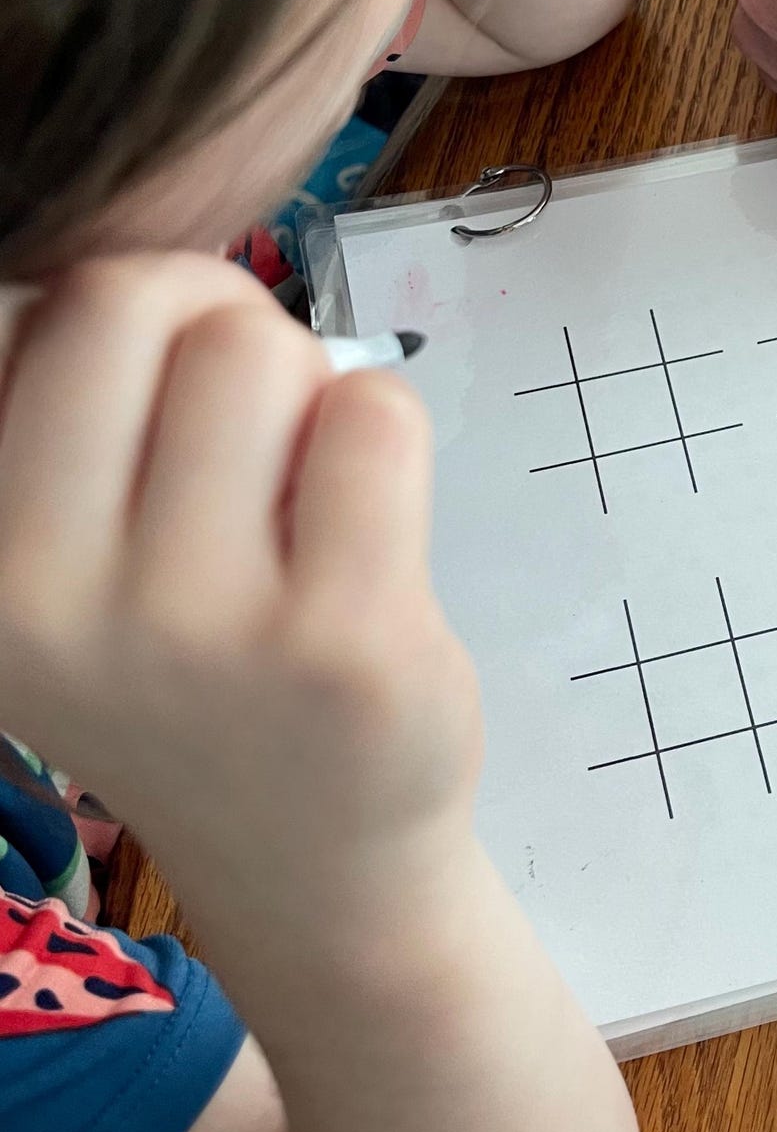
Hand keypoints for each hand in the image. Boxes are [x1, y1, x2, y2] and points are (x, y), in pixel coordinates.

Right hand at [0, 256, 479, 921]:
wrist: (312, 863)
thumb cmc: (198, 678)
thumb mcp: (67, 569)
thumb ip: (66, 421)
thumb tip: (127, 267)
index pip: (36, 308)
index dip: (135, 316)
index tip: (169, 394)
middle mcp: (43, 597)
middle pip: (136, 299)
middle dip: (220, 322)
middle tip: (259, 415)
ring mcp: (195, 629)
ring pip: (259, 350)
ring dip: (308, 388)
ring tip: (309, 489)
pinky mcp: (342, 643)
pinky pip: (375, 416)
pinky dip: (385, 431)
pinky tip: (369, 524)